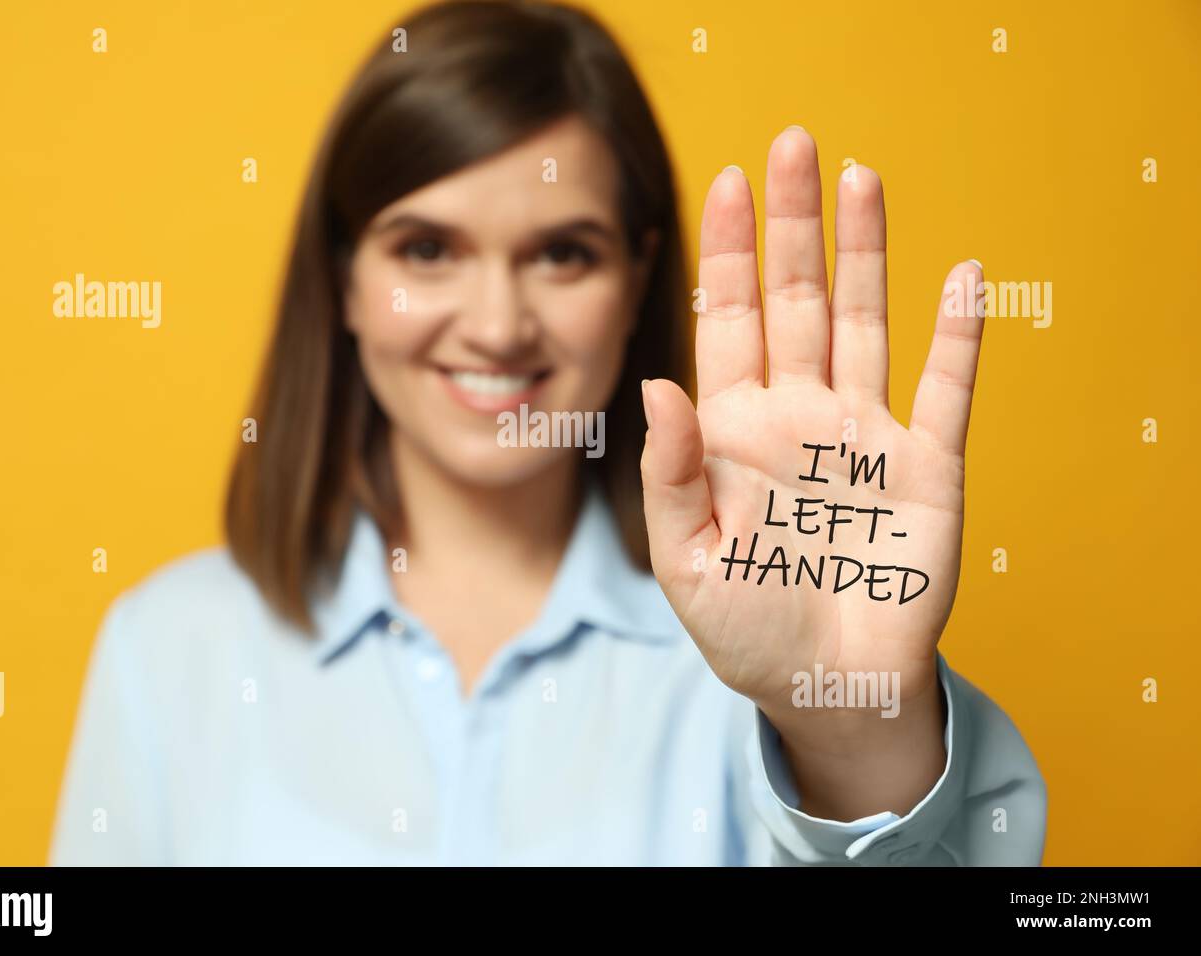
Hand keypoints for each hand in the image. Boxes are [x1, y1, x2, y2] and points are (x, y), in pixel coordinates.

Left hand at [640, 128, 982, 813]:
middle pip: (795, 301)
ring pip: (866, 324)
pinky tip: (962, 277)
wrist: (826, 689)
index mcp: (735, 432)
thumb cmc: (747, 631)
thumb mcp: (687, 563)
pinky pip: (945, 391)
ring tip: (863, 180)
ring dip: (866, 255)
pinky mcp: (926, 469)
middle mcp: (800, 416)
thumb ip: (671, 475)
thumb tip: (657, 385)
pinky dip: (957, 337)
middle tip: (794, 144)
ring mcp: (865, 435)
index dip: (726, 254)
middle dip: (792, 226)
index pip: (727, 322)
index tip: (726, 183)